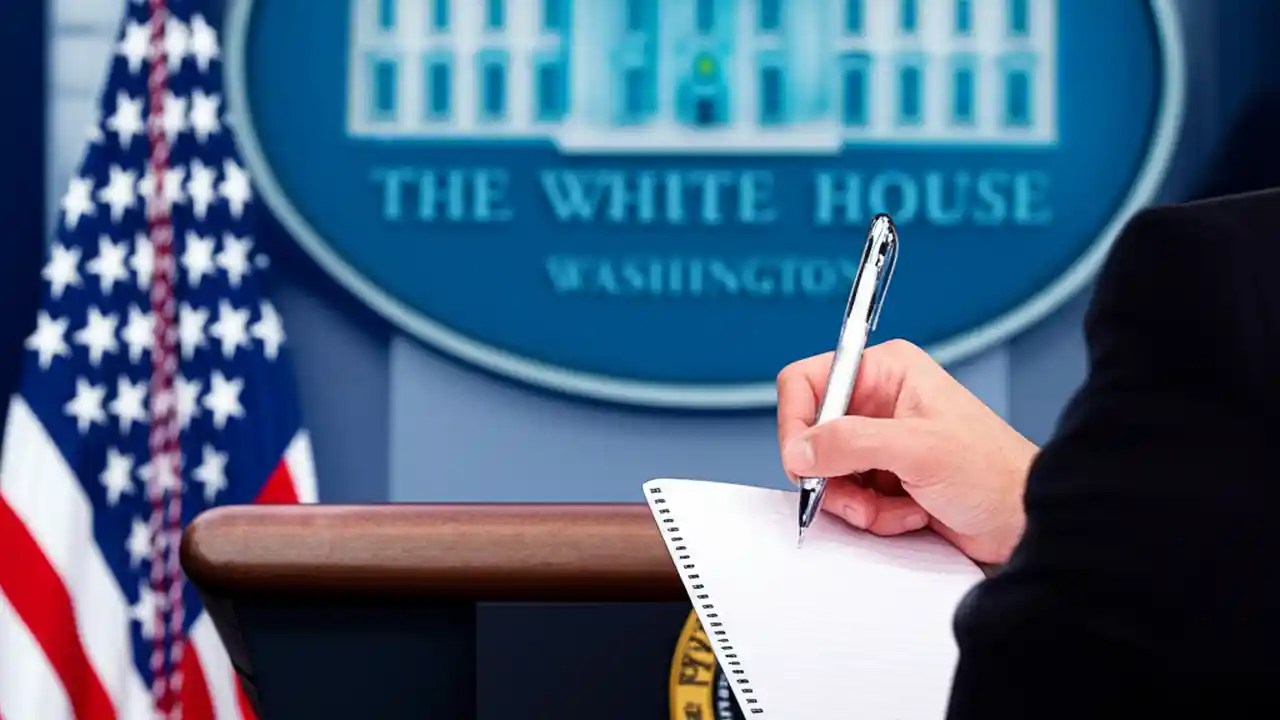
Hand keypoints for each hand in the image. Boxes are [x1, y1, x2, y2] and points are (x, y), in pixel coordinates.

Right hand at [776, 340, 1037, 564]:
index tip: (803, 462)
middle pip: (813, 435)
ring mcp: (879, 442)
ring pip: (827, 473)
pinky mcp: (884, 478)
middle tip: (861, 497)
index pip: (808, 382)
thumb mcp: (918, 449)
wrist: (1026, 522)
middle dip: (833, 475)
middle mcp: (878, 401)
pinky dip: (872, 515)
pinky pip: (848, 499)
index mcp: (886, 371)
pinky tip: (910, 514)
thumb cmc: (994, 473)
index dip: (797, 423)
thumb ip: (851, 442)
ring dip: (857, 502)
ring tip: (897, 507)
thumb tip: (800, 449)